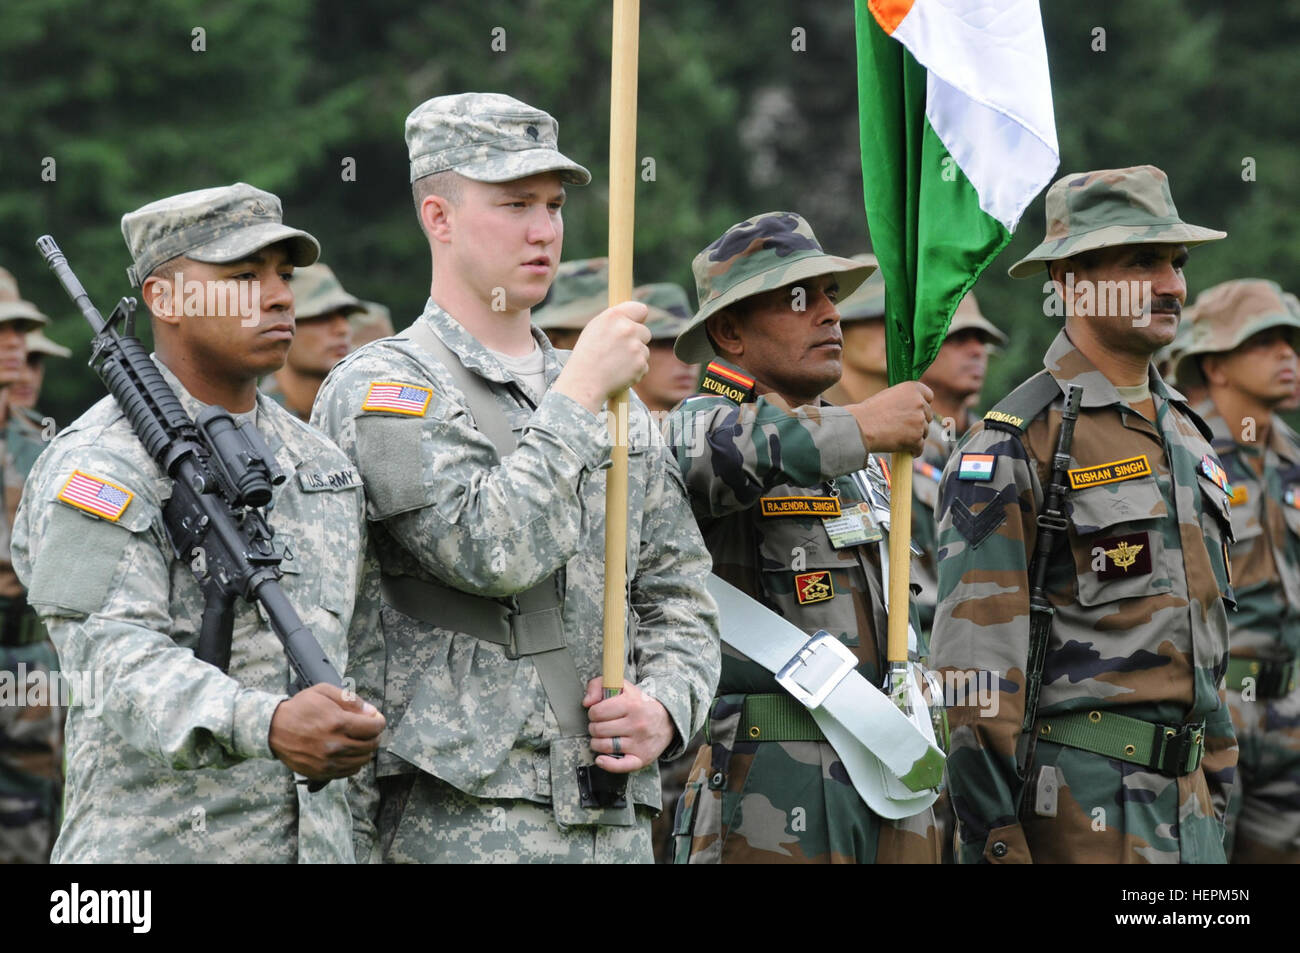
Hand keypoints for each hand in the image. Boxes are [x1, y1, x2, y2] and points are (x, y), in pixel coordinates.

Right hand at [268, 683, 385, 780]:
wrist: (273, 728)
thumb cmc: (300, 707)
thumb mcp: (324, 691)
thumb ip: (351, 700)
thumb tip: (371, 712)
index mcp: (337, 723)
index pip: (373, 728)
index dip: (379, 721)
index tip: (375, 718)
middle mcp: (334, 745)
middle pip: (371, 745)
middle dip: (374, 735)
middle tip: (368, 729)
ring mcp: (328, 762)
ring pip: (362, 760)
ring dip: (365, 749)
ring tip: (358, 740)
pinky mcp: (321, 773)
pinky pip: (350, 771)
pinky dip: (354, 762)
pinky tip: (348, 752)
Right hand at [553, 302, 650, 413]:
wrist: (584, 383)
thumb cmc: (586, 356)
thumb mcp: (595, 330)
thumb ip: (615, 322)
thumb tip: (633, 319)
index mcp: (614, 317)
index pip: (640, 309)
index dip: (639, 318)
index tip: (637, 324)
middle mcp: (627, 329)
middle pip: (645, 332)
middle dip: (636, 341)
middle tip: (618, 351)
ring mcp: (636, 347)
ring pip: (644, 350)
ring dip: (635, 357)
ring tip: (615, 364)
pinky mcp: (641, 364)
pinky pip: (644, 366)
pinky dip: (635, 371)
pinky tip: (619, 374)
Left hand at [583, 676, 674, 773]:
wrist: (666, 721)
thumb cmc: (639, 703)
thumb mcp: (622, 686)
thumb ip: (599, 685)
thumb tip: (586, 702)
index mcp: (632, 704)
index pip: (597, 712)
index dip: (593, 712)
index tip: (598, 713)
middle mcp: (637, 724)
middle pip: (598, 730)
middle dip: (594, 727)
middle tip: (601, 725)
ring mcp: (639, 743)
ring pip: (604, 746)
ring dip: (597, 743)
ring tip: (602, 737)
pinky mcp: (641, 758)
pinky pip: (620, 766)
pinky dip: (607, 764)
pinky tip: (601, 759)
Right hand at [848, 381, 933, 455]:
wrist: (860, 428)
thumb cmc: (869, 413)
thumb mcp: (889, 396)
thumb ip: (905, 399)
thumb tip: (914, 407)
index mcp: (912, 389)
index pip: (929, 395)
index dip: (923, 404)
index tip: (918, 411)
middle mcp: (919, 403)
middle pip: (928, 416)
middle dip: (918, 422)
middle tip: (903, 427)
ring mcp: (919, 421)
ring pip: (925, 432)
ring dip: (915, 436)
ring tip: (899, 437)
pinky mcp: (916, 438)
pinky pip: (920, 447)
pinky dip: (913, 450)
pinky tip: (905, 449)